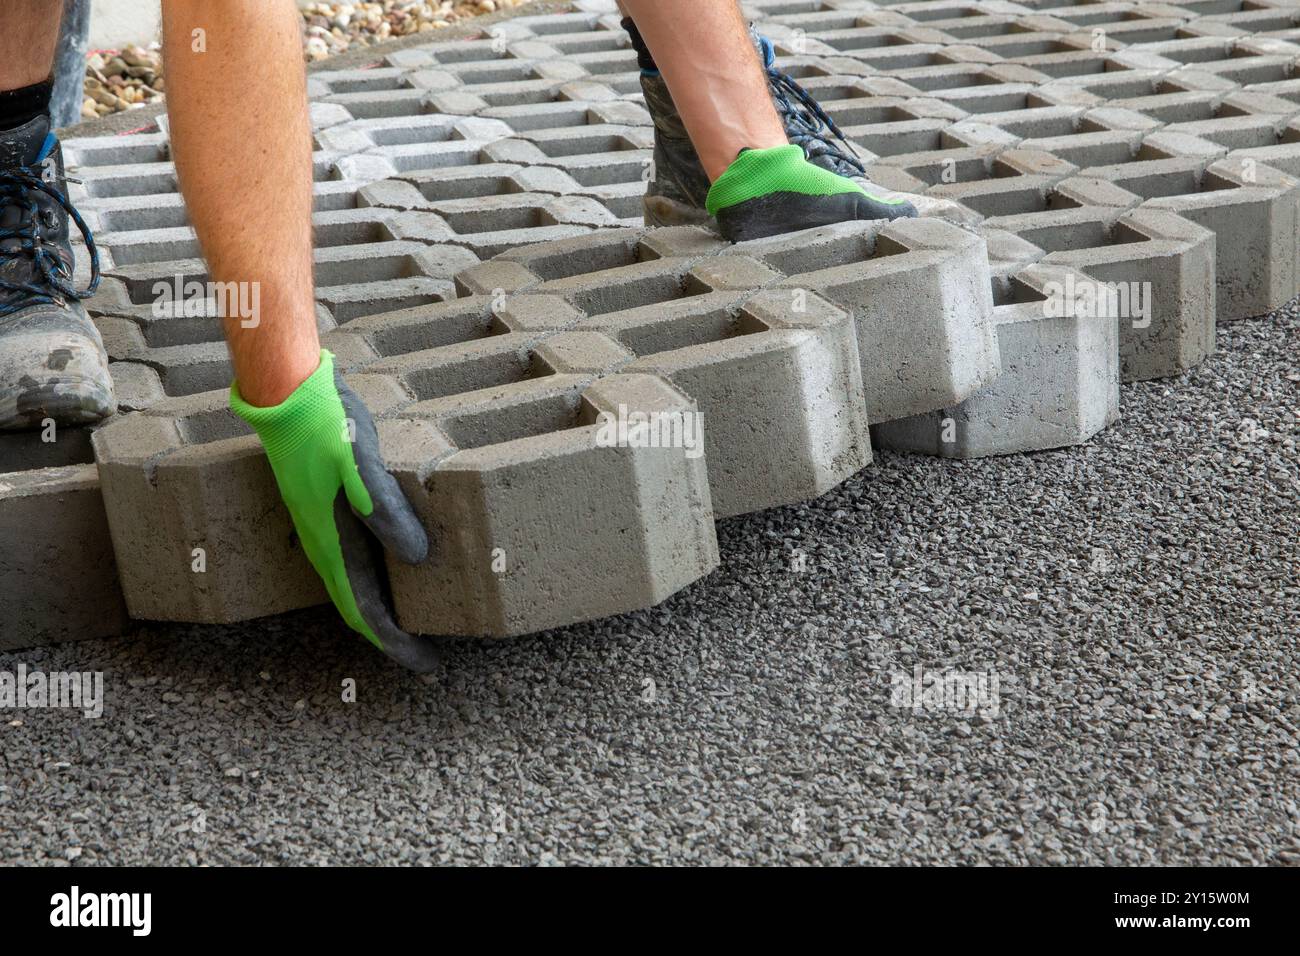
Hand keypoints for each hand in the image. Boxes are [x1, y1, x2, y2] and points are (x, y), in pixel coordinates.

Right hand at [231, 350, 438, 671]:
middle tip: (429, 657)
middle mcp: (326, 545)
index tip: (427, 665)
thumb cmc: (327, 426)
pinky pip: (354, 562)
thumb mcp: (361, 463)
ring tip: (419, 625)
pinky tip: (400, 572)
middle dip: (394, 638)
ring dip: (386, 612)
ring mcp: (324, 530)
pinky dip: (378, 581)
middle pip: (360, 610)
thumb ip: (386, 508)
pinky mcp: (328, 512)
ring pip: (356, 588)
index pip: (366, 613)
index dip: (397, 645)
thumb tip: (418, 556)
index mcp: (335, 544)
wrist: (287, 396)